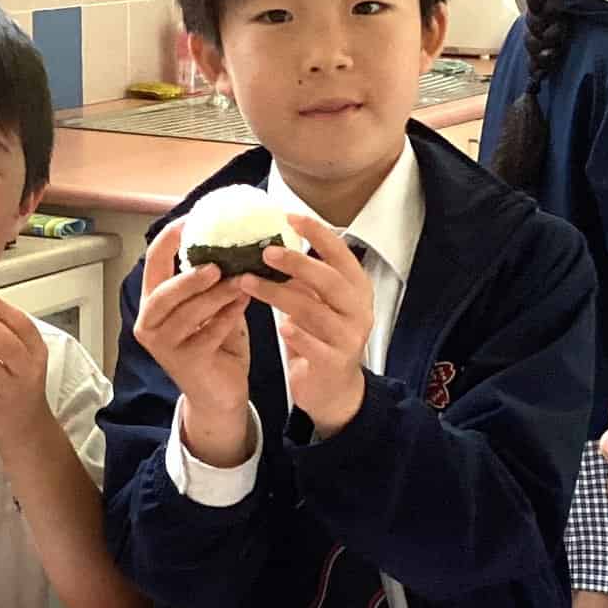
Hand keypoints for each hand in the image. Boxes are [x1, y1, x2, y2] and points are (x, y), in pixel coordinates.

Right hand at [135, 218, 252, 464]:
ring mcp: (164, 346)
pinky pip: (208, 333)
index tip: (193, 219)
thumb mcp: (211, 307)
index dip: (170, 238)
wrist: (220, 395)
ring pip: (188, 313)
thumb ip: (213, 280)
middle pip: (163, 292)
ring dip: (217, 295)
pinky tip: (244, 304)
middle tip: (216, 263)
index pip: (153, 262)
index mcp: (154, 302)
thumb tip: (236, 239)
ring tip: (241, 281)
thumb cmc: (216, 345)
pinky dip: (228, 317)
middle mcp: (150, 323)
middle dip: (190, 276)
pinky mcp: (185, 363)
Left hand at [239, 211, 371, 436]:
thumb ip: (304, 278)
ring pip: (314, 310)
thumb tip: (269, 242)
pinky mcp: (335, 363)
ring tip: (248, 283)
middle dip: (296, 262)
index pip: (340, 253)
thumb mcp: (318, 303)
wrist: (335, 391)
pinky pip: (316, 345)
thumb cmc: (321, 338)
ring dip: (278, 295)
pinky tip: (280, 327)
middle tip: (265, 251)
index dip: (317, 233)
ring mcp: (349, 337)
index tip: (289, 216)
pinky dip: (298, 335)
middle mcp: (358, 309)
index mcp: (356, 288)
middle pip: (328, 280)